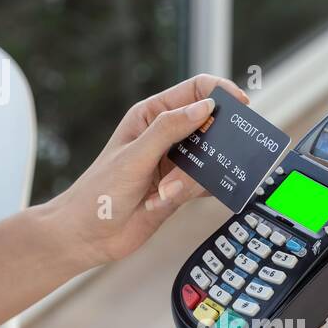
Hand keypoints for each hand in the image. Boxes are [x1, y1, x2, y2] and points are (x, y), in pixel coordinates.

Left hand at [55, 73, 251, 266]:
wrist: (86, 235)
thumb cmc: (98, 192)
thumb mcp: (134, 157)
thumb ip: (169, 131)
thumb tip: (204, 107)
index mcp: (151, 116)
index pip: (195, 91)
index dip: (220, 93)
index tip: (240, 105)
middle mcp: (165, 136)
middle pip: (209, 123)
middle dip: (218, 139)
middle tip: (219, 155)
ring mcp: (174, 163)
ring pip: (210, 156)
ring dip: (199, 174)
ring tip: (166, 192)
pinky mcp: (180, 188)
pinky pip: (206, 183)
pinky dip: (204, 191)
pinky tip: (178, 199)